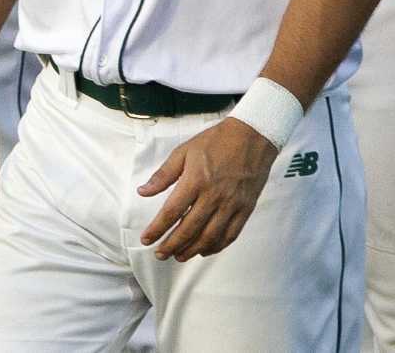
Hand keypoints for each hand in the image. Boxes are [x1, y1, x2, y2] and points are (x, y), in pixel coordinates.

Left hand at [137, 115, 279, 259]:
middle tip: (160, 254)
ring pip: (210, 236)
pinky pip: (230, 235)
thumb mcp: (183, 151)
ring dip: (192, 250)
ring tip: (178, 256)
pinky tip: (204, 250)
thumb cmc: (214, 142)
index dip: (157, 229)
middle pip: (189, 229)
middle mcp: (213, 197)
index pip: (172, 212)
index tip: (146, 240)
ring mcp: (232, 205)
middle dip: (172, 245)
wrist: (251, 137)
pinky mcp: (245, 210)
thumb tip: (142, 192)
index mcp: (195, 181)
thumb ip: (163, 175)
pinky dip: (216, 246)